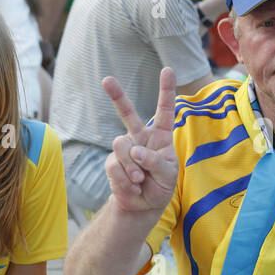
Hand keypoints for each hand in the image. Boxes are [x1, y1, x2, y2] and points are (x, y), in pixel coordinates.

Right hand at [102, 67, 178, 214]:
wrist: (142, 205)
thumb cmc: (161, 186)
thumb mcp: (168, 175)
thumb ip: (156, 161)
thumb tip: (135, 150)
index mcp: (160, 135)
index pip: (165, 110)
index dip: (166, 90)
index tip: (167, 69)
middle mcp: (140, 137)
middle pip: (127, 113)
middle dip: (116, 95)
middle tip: (106, 79)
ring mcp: (124, 149)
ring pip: (121, 146)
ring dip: (132, 168)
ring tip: (140, 180)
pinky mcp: (111, 162)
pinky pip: (114, 166)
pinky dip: (125, 179)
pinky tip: (132, 185)